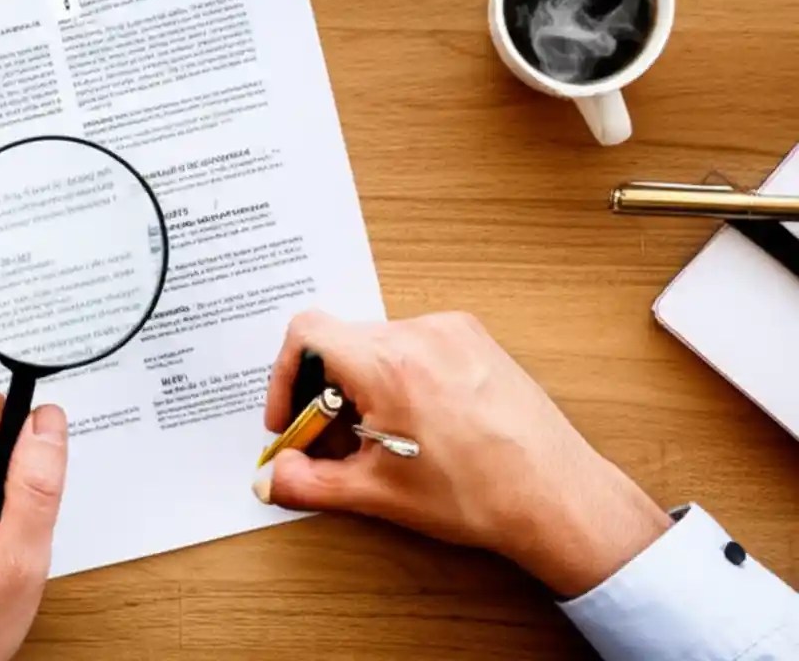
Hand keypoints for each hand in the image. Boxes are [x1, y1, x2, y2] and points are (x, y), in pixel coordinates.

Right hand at [256, 311, 670, 596]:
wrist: (556, 498)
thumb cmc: (479, 494)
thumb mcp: (376, 492)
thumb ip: (308, 482)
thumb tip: (274, 476)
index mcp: (389, 364)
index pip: (305, 334)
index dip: (283, 377)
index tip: (291, 417)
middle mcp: (420, 334)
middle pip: (339, 343)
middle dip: (322, 394)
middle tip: (330, 442)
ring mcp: (452, 332)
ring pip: (376, 345)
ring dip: (359, 387)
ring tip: (375, 439)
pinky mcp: (474, 340)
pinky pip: (413, 346)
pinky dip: (396, 378)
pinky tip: (410, 425)